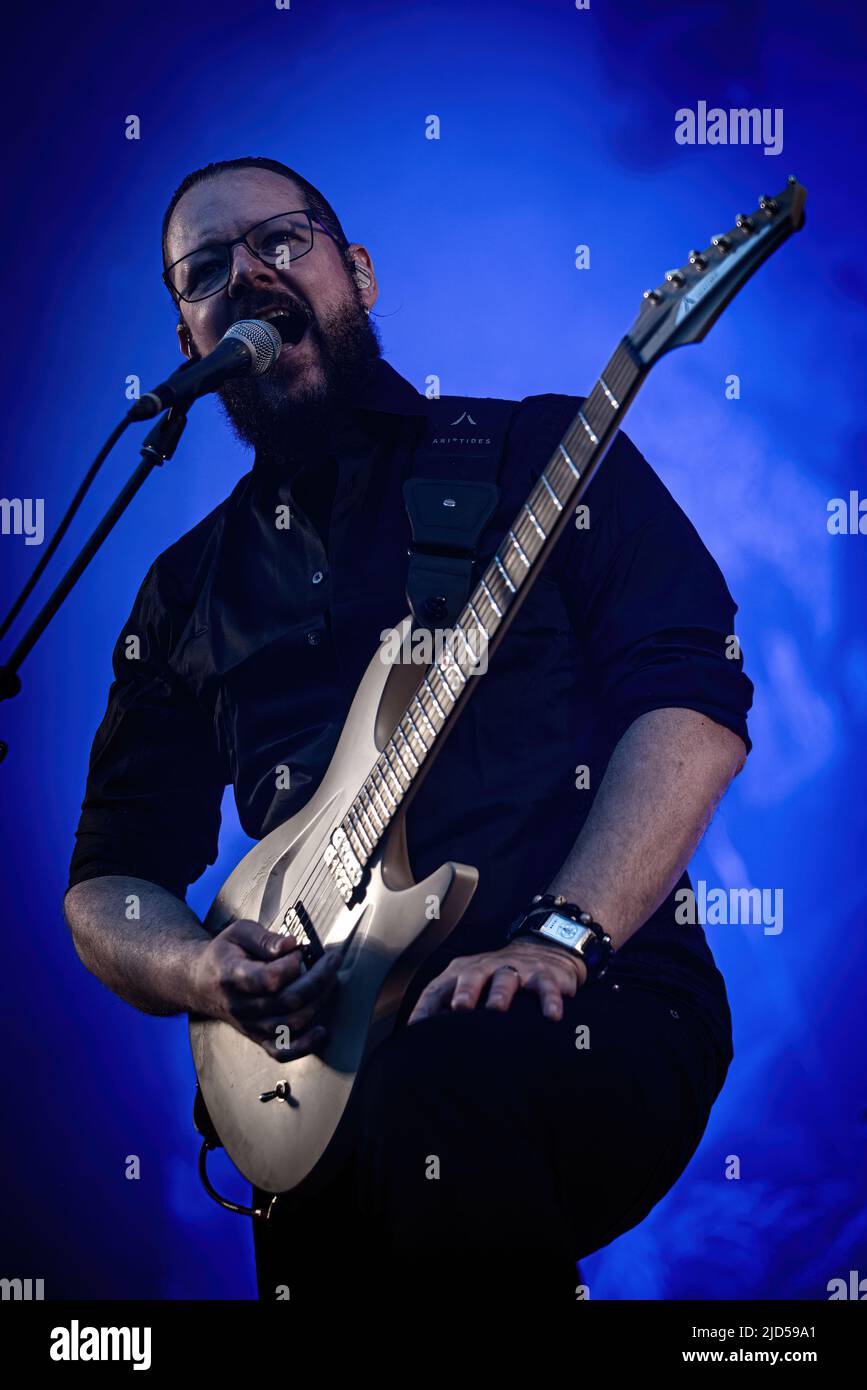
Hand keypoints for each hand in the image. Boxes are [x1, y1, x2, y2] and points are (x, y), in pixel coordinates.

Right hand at [189, 917, 341, 1059]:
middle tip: (332, 960)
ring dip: (318, 1003)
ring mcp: (249, 1025)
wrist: (200, 982)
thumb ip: (266, 939)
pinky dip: (304, 1046)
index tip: (300, 950)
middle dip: (319, 979)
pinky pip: (281, 1051)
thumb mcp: (239, 933)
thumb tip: (291, 945)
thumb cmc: (224, 954)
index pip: (268, 979)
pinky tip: (321, 1031)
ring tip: (331, 981)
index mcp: (232, 976)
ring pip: (291, 1024)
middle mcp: (241, 1005)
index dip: (292, 965)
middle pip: (287, 1001)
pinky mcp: (257, 1037)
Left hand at [406, 938, 586, 1025]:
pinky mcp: (544, 975)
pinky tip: (552, 1015)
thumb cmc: (495, 978)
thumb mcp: (470, 988)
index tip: (418, 1028)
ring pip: (507, 977)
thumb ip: (447, 1010)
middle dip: (465, 990)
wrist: (542, 950)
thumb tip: (420, 1045)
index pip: (439, 988)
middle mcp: (487, 967)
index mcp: (463, 973)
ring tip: (497, 1008)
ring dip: (500, 992)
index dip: (427, 1006)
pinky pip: (546, 986)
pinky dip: (550, 999)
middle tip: (460, 1006)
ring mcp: (516, 969)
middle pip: (473, 975)